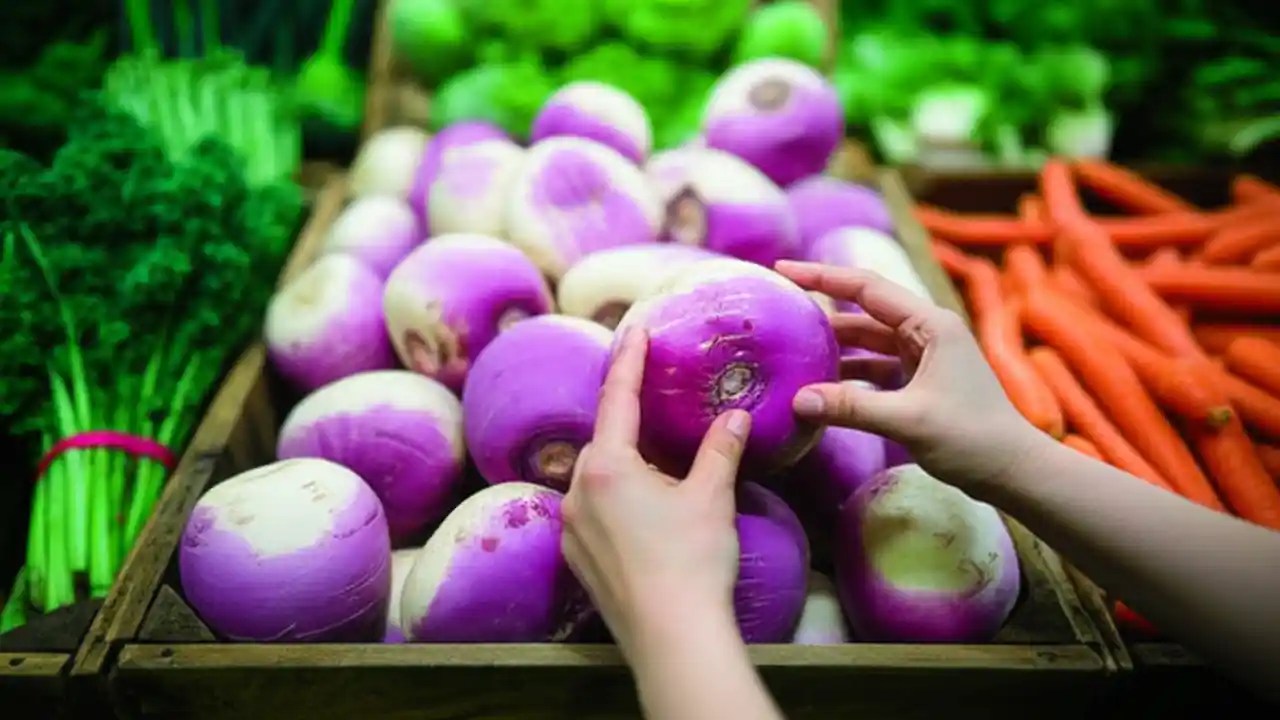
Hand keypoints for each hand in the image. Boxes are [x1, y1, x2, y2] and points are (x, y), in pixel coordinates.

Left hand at [561, 327, 750, 658]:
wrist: (672, 636)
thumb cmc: (692, 562)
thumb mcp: (712, 496)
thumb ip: (719, 449)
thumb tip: (735, 416)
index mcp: (608, 465)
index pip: (618, 397)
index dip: (628, 360)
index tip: (634, 330)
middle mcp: (578, 490)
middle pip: (605, 440)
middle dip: (631, 424)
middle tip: (659, 411)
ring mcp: (572, 527)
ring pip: (597, 478)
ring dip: (624, 467)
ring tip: (661, 473)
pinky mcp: (576, 557)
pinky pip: (592, 512)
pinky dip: (616, 501)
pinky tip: (645, 515)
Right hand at [775, 260, 1041, 493]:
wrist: (1013, 471)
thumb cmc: (972, 439)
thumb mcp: (908, 421)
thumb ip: (851, 407)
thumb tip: (798, 399)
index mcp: (930, 324)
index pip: (866, 288)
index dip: (821, 277)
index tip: (781, 270)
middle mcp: (927, 332)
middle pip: (863, 311)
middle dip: (822, 310)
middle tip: (778, 310)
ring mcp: (924, 356)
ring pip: (867, 342)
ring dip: (834, 347)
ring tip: (791, 349)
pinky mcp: (920, 382)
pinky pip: (875, 368)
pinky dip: (848, 374)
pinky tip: (820, 386)